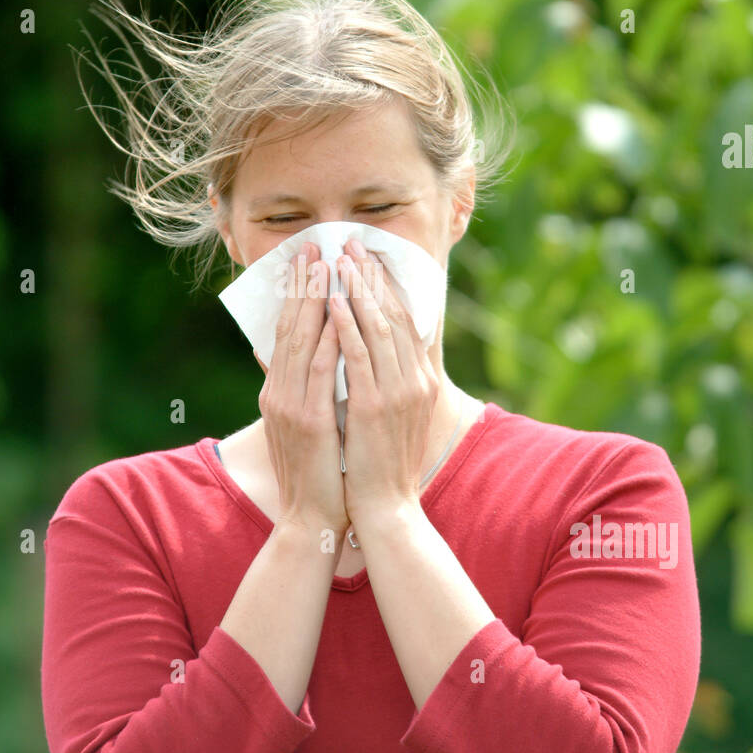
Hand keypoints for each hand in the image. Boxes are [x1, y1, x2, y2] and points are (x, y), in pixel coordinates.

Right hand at [253, 242, 349, 540]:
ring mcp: (291, 406)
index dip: (296, 294)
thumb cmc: (319, 475)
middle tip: (314, 246)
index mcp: (279, 393)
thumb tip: (311, 358)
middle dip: (303, 285)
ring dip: (315, 300)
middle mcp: (279, 394)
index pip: (286, 333)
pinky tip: (338, 313)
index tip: (307, 260)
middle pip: (291, 327)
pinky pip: (321, 371)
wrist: (311, 521)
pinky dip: (329, 338)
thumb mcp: (307, 426)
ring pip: (303, 341)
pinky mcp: (310, 421)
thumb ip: (305, 390)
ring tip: (326, 264)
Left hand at [329, 237, 439, 523]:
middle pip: (391, 314)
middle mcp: (414, 381)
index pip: (404, 320)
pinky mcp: (373, 407)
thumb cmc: (381, 468)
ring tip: (338, 259)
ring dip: (355, 289)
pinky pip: (358, 356)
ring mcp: (396, 393)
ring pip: (375, 327)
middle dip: (369, 276)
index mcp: (420, 381)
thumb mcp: (391, 418)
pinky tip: (332, 301)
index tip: (369, 257)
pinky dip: (346, 325)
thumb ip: (385, 382)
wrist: (384, 510)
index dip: (386, 285)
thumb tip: (368, 353)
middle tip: (351, 243)